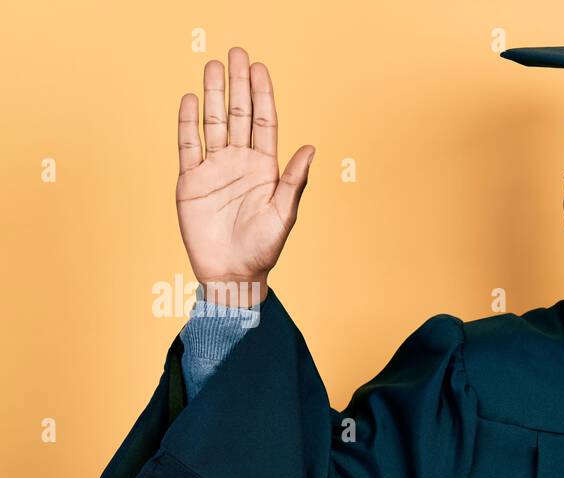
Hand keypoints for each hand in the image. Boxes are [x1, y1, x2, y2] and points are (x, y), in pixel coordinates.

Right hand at [176, 46, 314, 306]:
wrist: (233, 273)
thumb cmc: (264, 249)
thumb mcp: (284, 214)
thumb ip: (294, 180)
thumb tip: (310, 148)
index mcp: (265, 168)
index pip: (263, 123)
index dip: (262, 95)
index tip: (259, 68)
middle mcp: (239, 163)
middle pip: (238, 115)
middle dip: (237, 85)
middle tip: (235, 52)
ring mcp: (214, 169)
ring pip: (213, 124)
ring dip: (213, 95)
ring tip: (213, 66)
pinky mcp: (190, 180)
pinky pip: (188, 145)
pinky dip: (188, 123)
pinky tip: (191, 100)